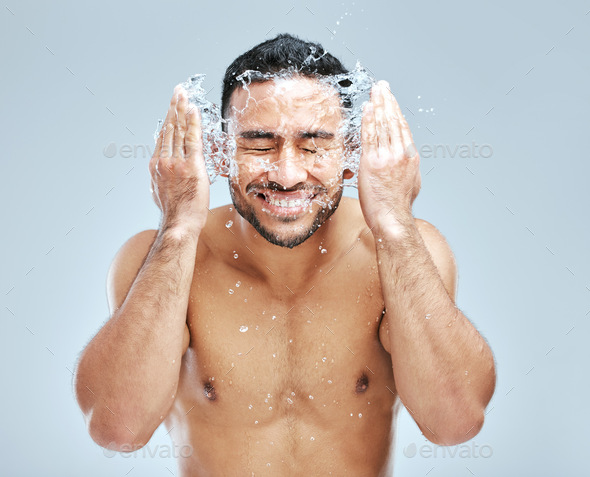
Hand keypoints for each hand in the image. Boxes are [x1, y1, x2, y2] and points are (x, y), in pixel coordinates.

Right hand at [149, 85, 209, 232]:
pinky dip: (192, 123)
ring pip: (179, 130)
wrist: (179, 223)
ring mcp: (176, 162)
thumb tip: (160, 168)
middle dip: (174, 107)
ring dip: (182, 109)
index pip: (163, 137)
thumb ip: (160, 176)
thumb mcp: (160, 191)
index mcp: (156, 165)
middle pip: (169, 128)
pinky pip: (192, 139)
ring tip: (184, 94)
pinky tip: (193, 110)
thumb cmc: (174, 212)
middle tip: (177, 91)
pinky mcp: (191, 165)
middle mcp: (164, 160)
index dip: (168, 120)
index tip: (172, 108)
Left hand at [357, 81, 420, 232]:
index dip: (395, 110)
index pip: (402, 127)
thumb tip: (404, 162)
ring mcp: (387, 157)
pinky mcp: (372, 162)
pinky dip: (368, 120)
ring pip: (382, 124)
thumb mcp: (411, 182)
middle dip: (387, 100)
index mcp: (410, 157)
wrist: (392, 218)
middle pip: (393, 120)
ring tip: (374, 91)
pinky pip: (370, 136)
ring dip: (378, 104)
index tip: (390, 99)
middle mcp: (401, 153)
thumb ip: (406, 168)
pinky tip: (366, 108)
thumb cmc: (398, 206)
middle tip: (382, 86)